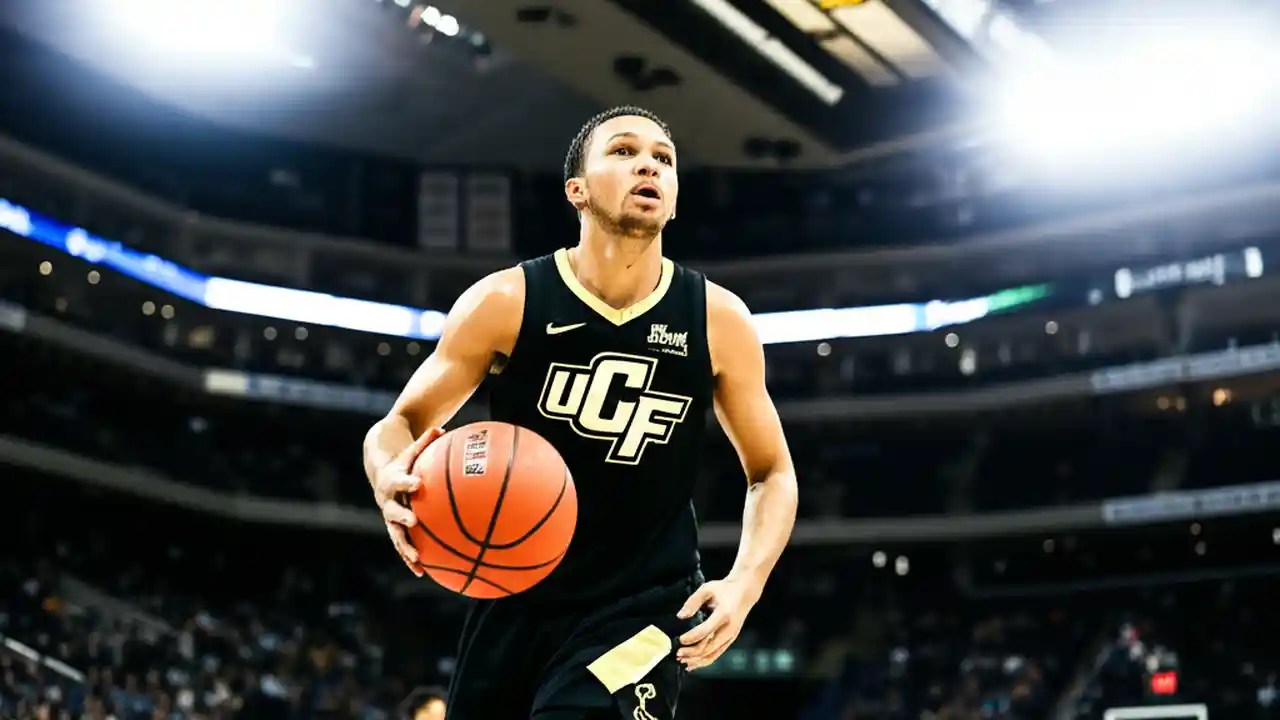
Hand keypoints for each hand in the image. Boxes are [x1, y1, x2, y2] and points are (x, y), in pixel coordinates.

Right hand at [373, 427, 443, 576]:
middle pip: (392, 511)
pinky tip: (424, 573)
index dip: (407, 482)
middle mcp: (388, 500)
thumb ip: (426, 441)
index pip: (399, 479)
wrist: (381, 471)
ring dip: (405, 548)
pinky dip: (411, 559)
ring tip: (418, 561)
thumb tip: (442, 428)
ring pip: (395, 534)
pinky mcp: (395, 528)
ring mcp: (389, 517)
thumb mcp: (412, 449)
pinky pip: (403, 545)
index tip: (417, 484)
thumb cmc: (405, 459)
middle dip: (402, 517)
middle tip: (413, 521)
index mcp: (392, 481)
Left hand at [675, 575, 761, 670]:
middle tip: (677, 654)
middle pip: (709, 647)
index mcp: (724, 614)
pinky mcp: (730, 640)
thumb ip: (693, 601)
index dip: (692, 637)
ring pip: (713, 654)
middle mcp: (729, 628)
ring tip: (682, 661)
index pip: (706, 630)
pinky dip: (704, 661)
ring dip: (696, 660)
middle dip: (692, 653)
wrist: (744, 592)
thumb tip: (680, 616)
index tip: (680, 639)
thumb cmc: (724, 589)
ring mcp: (731, 636)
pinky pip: (716, 654)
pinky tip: (693, 664)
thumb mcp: (707, 589)